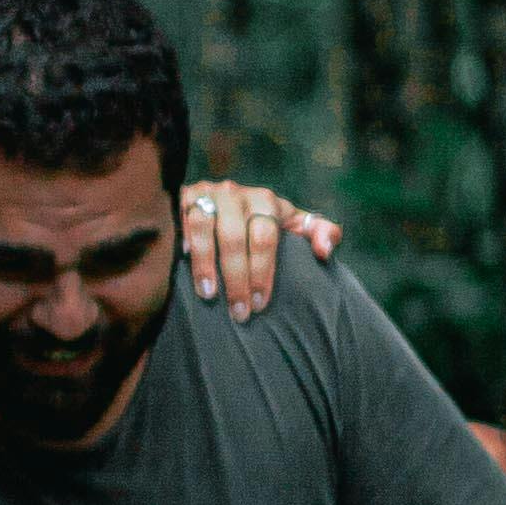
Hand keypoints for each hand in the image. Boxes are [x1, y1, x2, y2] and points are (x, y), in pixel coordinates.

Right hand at [178, 180, 344, 317]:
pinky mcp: (184, 195)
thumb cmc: (270, 222)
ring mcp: (208, 192)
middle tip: (238, 312)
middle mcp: (236, 193)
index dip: (262, 272)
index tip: (259, 305)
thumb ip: (322, 232)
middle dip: (237, 278)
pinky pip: (180, 217)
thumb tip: (324, 251)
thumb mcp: (296, 225)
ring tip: (208, 295)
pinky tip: (183, 263)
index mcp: (267, 200)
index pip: (265, 238)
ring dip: (205, 264)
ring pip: (204, 227)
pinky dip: (183, 239)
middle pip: (234, 237)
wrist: (232, 202)